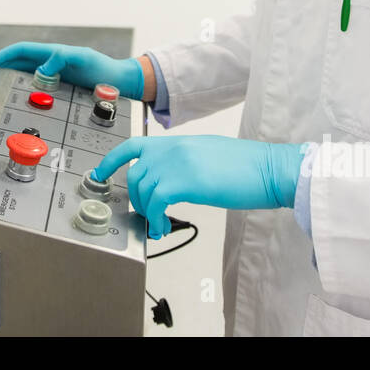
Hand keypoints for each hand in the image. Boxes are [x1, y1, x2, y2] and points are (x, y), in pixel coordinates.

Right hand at [0, 42, 144, 99]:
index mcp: (51, 52)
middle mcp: (49, 64)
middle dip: (2, 70)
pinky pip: (37, 93)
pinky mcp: (58, 91)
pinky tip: (21, 106)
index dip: (4, 56)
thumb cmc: (101, 67)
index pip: (21, 50)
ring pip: (26, 79)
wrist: (118, 82)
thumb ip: (61, 58)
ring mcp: (53, 78)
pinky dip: (26, 97)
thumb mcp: (81, 58)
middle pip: (19, 65)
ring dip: (12, 85)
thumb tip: (41, 70)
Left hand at [94, 135, 306, 238]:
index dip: (111, 160)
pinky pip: (156, 202)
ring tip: (160, 224)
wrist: (270, 169)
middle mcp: (172, 148)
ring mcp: (177, 162)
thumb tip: (171, 180)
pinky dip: (156, 219)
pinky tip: (165, 227)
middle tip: (148, 214)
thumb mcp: (208, 154)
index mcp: (177, 142)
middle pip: (134, 174)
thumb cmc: (247, 167)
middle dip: (136, 199)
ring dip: (147, 212)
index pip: (134, 145)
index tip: (99, 173)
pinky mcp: (186, 181)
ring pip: (142, 189)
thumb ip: (184, 161)